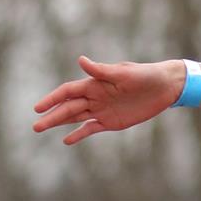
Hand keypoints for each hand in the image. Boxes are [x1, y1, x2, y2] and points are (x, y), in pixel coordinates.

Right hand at [32, 57, 184, 144]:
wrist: (165, 87)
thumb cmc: (145, 75)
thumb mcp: (124, 73)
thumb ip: (101, 71)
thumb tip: (80, 60)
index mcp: (95, 84)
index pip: (68, 92)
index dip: (52, 99)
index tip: (38, 107)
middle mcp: (95, 97)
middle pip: (68, 107)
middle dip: (51, 116)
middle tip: (35, 126)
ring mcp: (102, 110)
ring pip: (75, 118)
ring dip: (59, 123)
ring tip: (41, 128)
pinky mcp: (112, 122)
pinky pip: (91, 128)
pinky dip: (79, 134)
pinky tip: (66, 140)